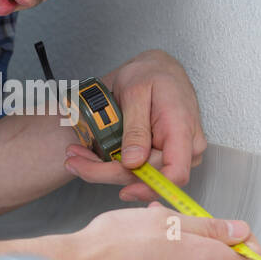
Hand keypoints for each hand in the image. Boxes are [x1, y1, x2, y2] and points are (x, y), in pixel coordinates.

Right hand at [60, 202, 260, 259]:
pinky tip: (143, 254)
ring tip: (150, 236)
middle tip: (171, 224)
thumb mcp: (166, 220)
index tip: (234, 233)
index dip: (247, 244)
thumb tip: (240, 231)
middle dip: (201, 242)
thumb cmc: (115, 244)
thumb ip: (210, 227)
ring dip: (182, 253)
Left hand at [62, 49, 205, 201]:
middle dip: (107, 172)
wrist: (158, 69)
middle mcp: (185, 148)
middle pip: (147, 178)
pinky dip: (112, 165)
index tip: (122, 190)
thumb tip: (133, 162)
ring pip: (139, 177)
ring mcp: (176, 154)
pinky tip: (90, 157)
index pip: (175, 174)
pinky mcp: (163, 157)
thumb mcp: (136, 94)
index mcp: (181, 130)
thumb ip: (136, 129)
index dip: (149, 187)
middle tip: (74, 161)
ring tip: (76, 156)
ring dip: (104, 170)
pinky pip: (138, 169)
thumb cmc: (151, 75)